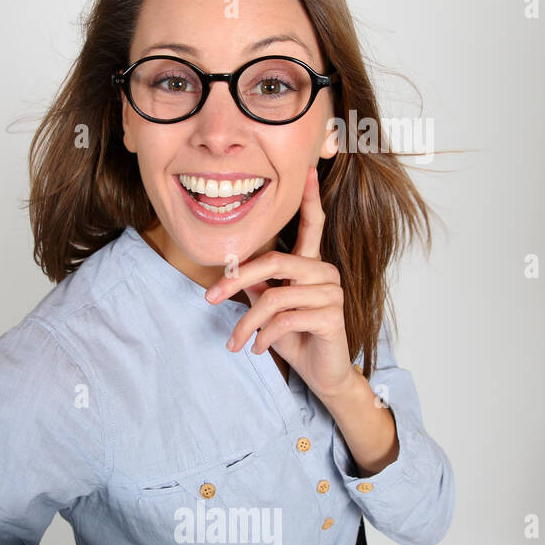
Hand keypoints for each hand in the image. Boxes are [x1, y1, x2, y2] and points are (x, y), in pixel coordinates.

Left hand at [203, 165, 355, 400]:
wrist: (320, 373)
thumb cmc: (293, 336)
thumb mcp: (268, 307)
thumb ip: (257, 284)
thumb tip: (230, 272)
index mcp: (311, 264)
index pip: (313, 225)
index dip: (310, 199)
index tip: (309, 171)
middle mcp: (325, 272)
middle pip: (274, 261)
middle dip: (237, 279)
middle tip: (210, 299)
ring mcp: (333, 293)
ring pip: (276, 297)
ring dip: (248, 323)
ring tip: (236, 342)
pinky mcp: (334, 317)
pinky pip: (286, 319)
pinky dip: (264, 337)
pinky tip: (257, 349)